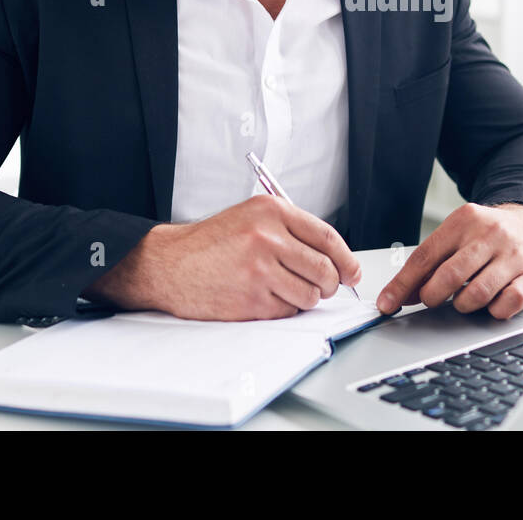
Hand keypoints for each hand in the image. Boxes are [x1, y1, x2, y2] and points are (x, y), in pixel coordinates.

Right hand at [83, 194, 361, 320]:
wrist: (169, 264)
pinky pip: (288, 310)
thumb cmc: (211, 243)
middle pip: (324, 268)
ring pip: (310, 294)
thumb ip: (291, 230)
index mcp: (271, 211)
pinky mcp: (251, 299)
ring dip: (306, 298)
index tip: (352, 271)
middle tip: (323, 286)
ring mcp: (260, 270)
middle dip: (330, 283)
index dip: (346, 258)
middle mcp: (267, 237)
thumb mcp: (251, 217)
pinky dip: (285, 308)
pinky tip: (265, 297)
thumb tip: (335, 256)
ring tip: (285, 289)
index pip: (327, 236)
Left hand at [376, 203, 522, 319]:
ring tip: (464, 298)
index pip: (425, 256)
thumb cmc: (487, 236)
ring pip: (477, 294)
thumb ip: (430, 263)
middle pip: (450, 275)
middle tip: (432, 299)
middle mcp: (491, 235)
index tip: (387, 304)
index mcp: (464, 220)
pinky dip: (493, 311)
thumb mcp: (457, 236)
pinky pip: (507, 304)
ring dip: (463, 305)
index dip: (402, 284)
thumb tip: (399, 295)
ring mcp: (514, 255)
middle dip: (433, 296)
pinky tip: (491, 302)